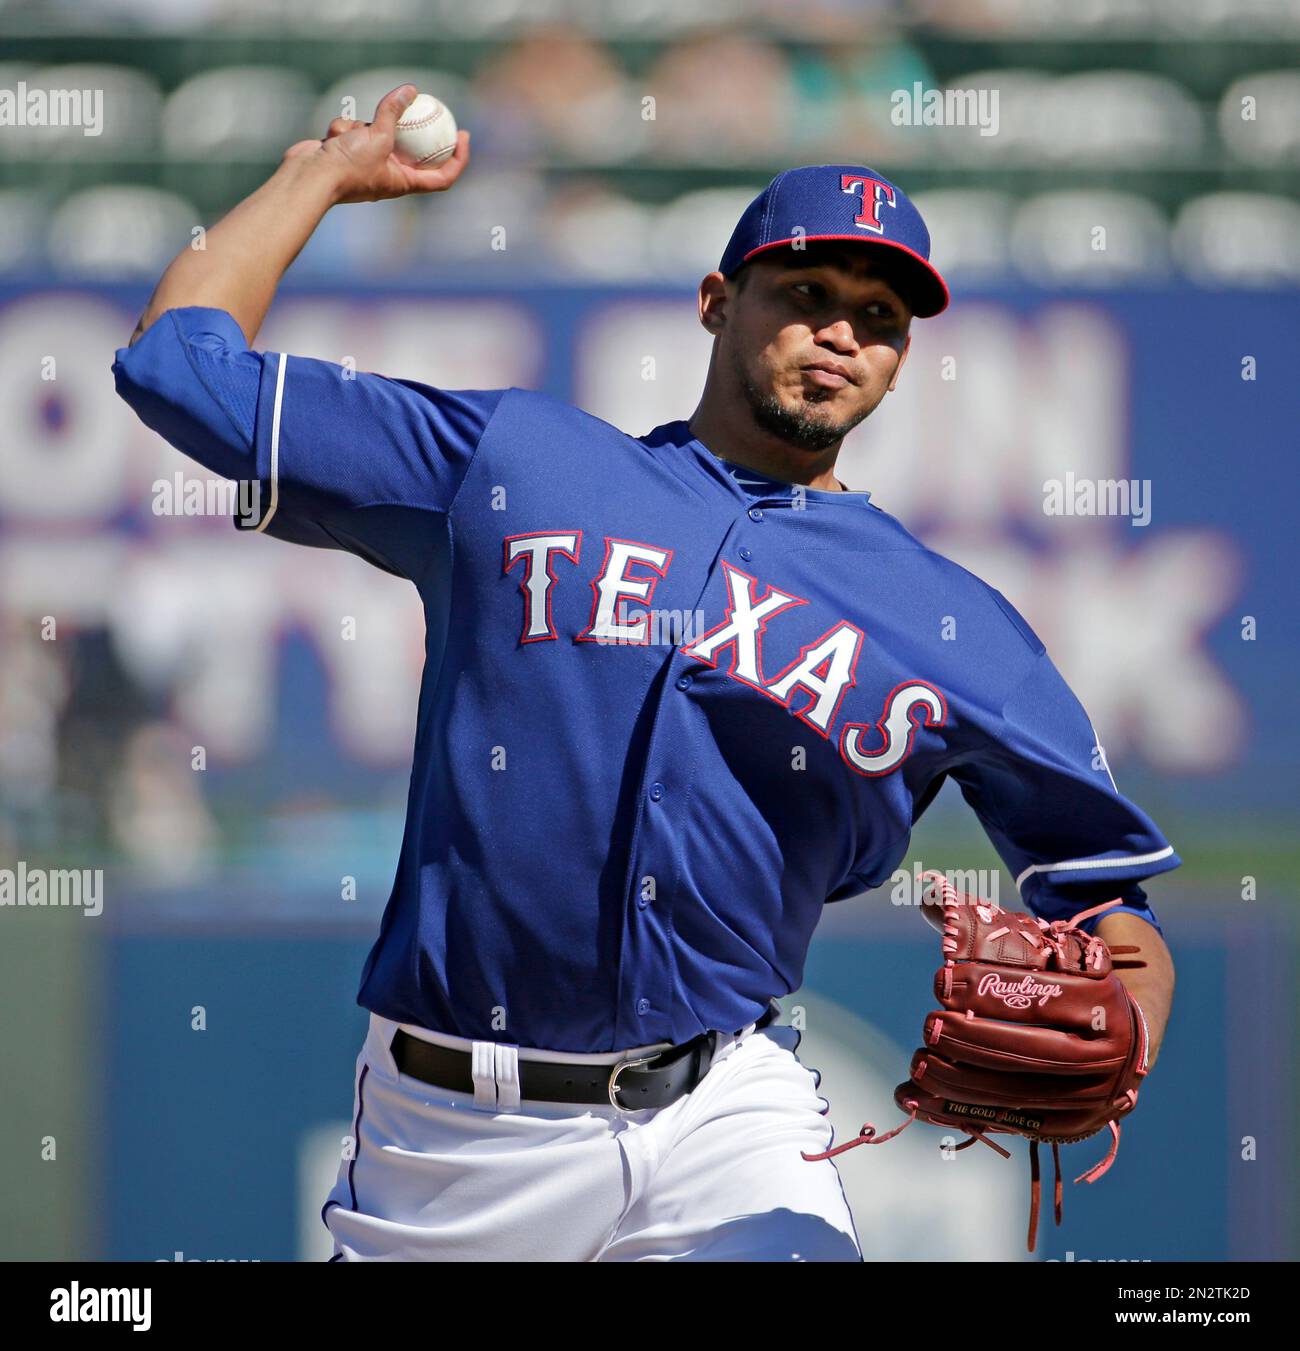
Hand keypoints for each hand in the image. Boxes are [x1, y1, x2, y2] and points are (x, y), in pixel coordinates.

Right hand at [283, 84, 469, 204]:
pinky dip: (343, 129)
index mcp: (403, 182)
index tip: (464, 136)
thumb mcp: (378, 135)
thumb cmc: (348, 166)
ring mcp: (366, 162)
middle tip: (426, 103)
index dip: (458, 159)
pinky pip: (352, 128)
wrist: (309, 176)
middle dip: (410, 127)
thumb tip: (411, 90)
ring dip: (363, 125)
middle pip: (409, 147)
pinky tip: (331, 139)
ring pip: (374, 129)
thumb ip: (394, 112)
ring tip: (350, 136)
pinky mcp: (346, 151)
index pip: (442, 176)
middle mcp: (388, 175)